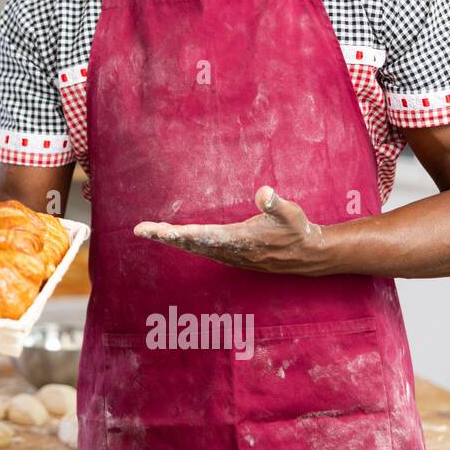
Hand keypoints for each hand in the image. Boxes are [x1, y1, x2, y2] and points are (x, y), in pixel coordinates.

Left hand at [133, 185, 328, 274]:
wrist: (309, 255)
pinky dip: (185, 244)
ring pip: (195, 248)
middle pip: (192, 244)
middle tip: (140, 230)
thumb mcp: (291, 213)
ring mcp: (231, 256)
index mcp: (240, 239)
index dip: (181, 234)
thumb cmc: (298, 230)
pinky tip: (174, 238)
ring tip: (149, 232)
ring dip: (171, 240)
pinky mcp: (233, 256)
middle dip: (165, 237)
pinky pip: (202, 250)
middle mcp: (231, 251)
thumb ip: (276, 204)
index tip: (161, 231)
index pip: (204, 236)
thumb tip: (263, 192)